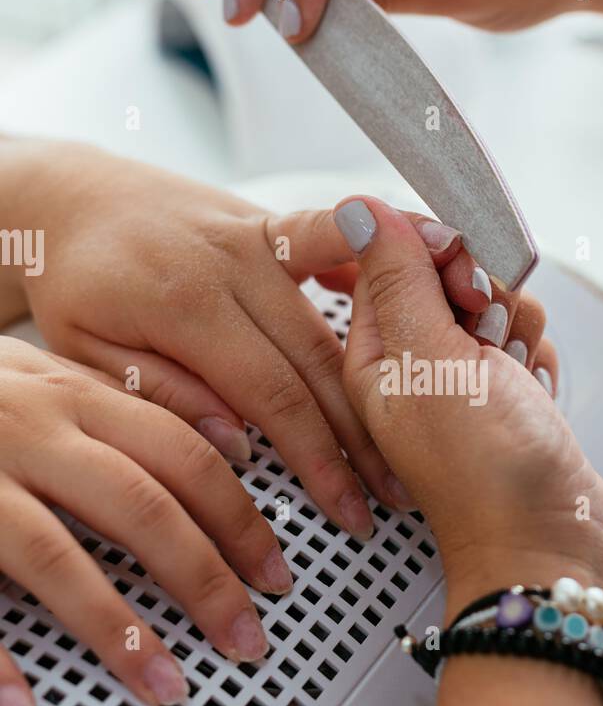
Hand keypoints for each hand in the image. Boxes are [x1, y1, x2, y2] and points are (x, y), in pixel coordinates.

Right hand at [0, 340, 293, 705]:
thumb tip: (233, 440)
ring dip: (121, 633)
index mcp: (69, 395)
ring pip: (57, 558)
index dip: (241, 517)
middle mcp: (26, 430)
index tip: (278, 573)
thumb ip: (127, 404)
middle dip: (207, 580)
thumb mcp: (45, 374)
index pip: (182, 453)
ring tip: (169, 687)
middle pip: (141, 507)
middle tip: (247, 639)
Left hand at [4, 139, 494, 541]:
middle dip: (362, 435)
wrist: (73, 196)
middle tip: (393, 491)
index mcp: (185, 303)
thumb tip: (235, 444)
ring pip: (338, 315)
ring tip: (415, 424)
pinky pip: (339, 250)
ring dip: (381, 374)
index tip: (346, 508)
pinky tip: (426, 295)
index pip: (273, 397)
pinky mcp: (273, 223)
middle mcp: (232, 262)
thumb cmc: (77, 280)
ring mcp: (258, 235)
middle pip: (320, 361)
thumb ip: (162, 396)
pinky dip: (382, 272)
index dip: (318, 460)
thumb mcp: (88, 352)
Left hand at [335, 199, 602, 620]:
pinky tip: (534, 392)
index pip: (392, 257)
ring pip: (496, 302)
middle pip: (450, 272)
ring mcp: (463, 378)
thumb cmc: (484, 468)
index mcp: (372, 352)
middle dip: (485, 292)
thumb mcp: (430, 360)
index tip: (463, 283)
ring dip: (517, 325)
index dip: (435, 252)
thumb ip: (399, 279)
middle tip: (488, 337)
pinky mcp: (507, 392)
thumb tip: (361, 208)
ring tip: (513, 376)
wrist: (550, 546)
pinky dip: (536, 356)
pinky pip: (524, 337)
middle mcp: (412, 362)